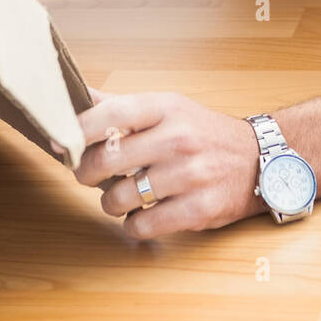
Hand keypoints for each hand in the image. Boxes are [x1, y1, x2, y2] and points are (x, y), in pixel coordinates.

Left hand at [73, 89, 267, 238]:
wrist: (258, 160)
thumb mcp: (167, 108)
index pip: (111, 114)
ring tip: (124, 195)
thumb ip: (119, 104)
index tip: (61, 142)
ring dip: (112, 202)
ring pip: (120, 198)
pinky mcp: (198, 210)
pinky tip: (143, 214)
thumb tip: (75, 93)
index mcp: (167, 108)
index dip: (78, 130)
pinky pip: (143, 226)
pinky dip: (134, 225)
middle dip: (87, 173)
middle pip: (107, 160)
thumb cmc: (203, 133)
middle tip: (89, 175)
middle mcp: (179, 138)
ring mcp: (190, 175)